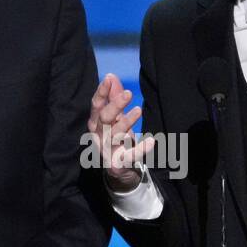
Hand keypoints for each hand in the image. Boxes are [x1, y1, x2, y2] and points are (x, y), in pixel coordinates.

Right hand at [88, 73, 156, 191]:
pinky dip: (140, 149)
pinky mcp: (117, 164)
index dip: (101, 92)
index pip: (96, 106)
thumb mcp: (114, 118)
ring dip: (126, 121)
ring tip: (139, 109)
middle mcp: (98, 136)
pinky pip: (129, 156)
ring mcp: (107, 151)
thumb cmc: (116, 139)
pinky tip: (151, 141)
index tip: (109, 78)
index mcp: (96, 124)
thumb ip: (113, 98)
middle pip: (104, 119)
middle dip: (115, 105)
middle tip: (129, 93)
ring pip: (115, 135)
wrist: (118, 170)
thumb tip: (111, 76)